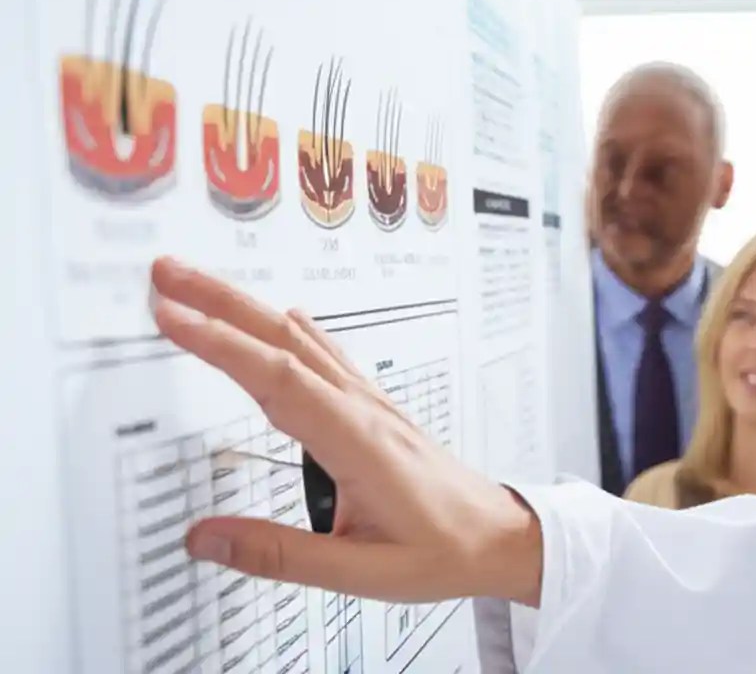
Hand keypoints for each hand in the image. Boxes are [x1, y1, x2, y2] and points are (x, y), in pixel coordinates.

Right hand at [149, 257, 543, 605]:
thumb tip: (205, 539)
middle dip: (220, 302)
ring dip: (246, 308)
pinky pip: (324, 354)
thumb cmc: (443, 550)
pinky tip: (277, 318)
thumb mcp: (363, 572)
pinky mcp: (372, 408)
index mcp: (357, 441)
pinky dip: (286, 330)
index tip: (170, 316)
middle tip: (166, 274)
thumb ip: (280, 556)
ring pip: (301, 341)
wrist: (499, 536)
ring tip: (197, 287)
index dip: (220, 343)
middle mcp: (362, 409)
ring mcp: (369, 402)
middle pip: (282, 340)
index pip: (277, 379)